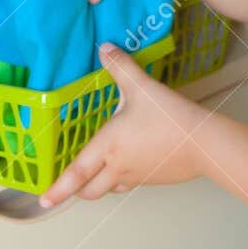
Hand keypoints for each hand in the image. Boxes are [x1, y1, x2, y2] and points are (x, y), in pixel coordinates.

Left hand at [38, 43, 202, 206]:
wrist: (204, 143)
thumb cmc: (170, 117)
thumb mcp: (141, 87)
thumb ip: (120, 67)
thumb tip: (104, 48)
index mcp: (108, 146)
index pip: (76, 173)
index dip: (57, 188)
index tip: (43, 200)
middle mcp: (118, 166)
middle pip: (89, 190)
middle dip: (77, 190)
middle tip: (69, 186)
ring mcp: (137, 176)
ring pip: (109, 189)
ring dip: (99, 185)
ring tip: (97, 175)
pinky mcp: (154, 179)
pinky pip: (130, 184)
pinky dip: (122, 179)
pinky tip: (129, 164)